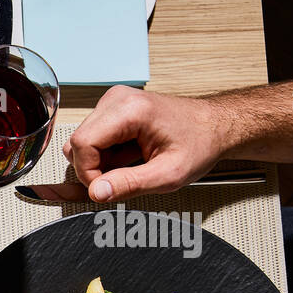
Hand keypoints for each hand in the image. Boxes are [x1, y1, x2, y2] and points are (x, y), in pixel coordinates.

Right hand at [64, 86, 232, 201]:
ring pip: (82, 141)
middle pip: (78, 141)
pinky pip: (92, 137)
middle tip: (118, 180)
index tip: (104, 187)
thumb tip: (97, 192)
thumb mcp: (168, 174)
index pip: (82, 143)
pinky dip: (104, 154)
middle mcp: (118, 99)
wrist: (215, 127)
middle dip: (92, 168)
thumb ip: (129, 185)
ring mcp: (114, 102)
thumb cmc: (199, 143)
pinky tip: (126, 156)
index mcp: (131, 109)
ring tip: (127, 165)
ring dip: (98, 162)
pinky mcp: (113, 109)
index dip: (88, 172)